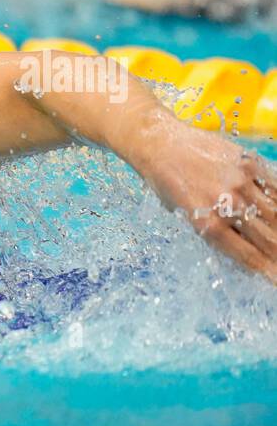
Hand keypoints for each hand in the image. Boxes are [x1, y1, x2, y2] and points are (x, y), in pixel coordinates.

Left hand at [131, 119, 276, 282]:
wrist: (160, 145)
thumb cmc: (167, 184)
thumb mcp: (183, 216)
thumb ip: (212, 232)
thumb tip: (242, 250)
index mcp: (206, 225)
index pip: (247, 256)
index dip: (267, 271)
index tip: (275, 280)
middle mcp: (226, 205)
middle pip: (267, 239)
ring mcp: (241, 183)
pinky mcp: (249, 163)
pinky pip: (276, 186)